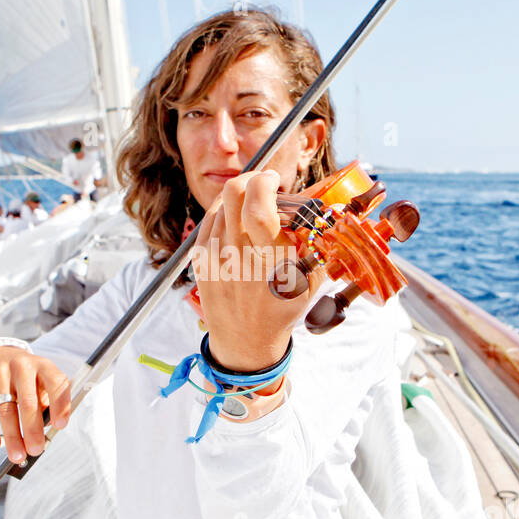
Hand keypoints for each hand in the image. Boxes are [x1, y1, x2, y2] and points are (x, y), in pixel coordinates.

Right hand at [0, 348, 70, 462]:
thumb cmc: (27, 378)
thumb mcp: (42, 382)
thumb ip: (48, 403)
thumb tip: (46, 432)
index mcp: (43, 365)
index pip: (56, 383)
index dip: (60, 405)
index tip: (60, 426)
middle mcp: (22, 365)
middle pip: (28, 402)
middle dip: (32, 430)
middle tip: (36, 450)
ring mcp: (0, 372)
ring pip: (6, 409)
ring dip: (12, 436)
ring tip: (17, 455)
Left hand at [192, 169, 323, 371]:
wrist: (244, 340)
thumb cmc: (281, 309)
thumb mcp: (310, 281)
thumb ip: (315, 243)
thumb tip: (319, 208)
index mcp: (268, 261)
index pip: (257, 207)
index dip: (265, 182)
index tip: (274, 180)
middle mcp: (236, 256)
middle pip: (233, 193)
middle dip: (252, 178)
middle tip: (264, 184)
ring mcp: (213, 256)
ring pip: (220, 203)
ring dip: (240, 197)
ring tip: (255, 210)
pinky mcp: (199, 258)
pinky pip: (209, 219)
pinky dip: (225, 212)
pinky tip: (238, 223)